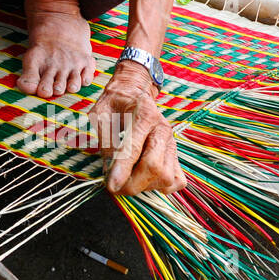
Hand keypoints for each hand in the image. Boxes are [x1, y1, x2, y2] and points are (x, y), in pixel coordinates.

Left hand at [89, 63, 186, 196]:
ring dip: (145, 186)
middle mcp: (163, 130)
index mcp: (143, 115)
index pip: (134, 148)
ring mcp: (172, 143)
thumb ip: (106, 141)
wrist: (134, 92)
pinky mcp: (175, 153)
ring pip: (166, 177)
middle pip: (154, 167)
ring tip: (127, 181)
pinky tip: (144, 180)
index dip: (122, 170)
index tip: (110, 185)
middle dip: (132, 183)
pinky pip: (177, 180)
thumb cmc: (114, 103)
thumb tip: (108, 172)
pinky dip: (161, 186)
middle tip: (114, 187)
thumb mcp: (101, 115)